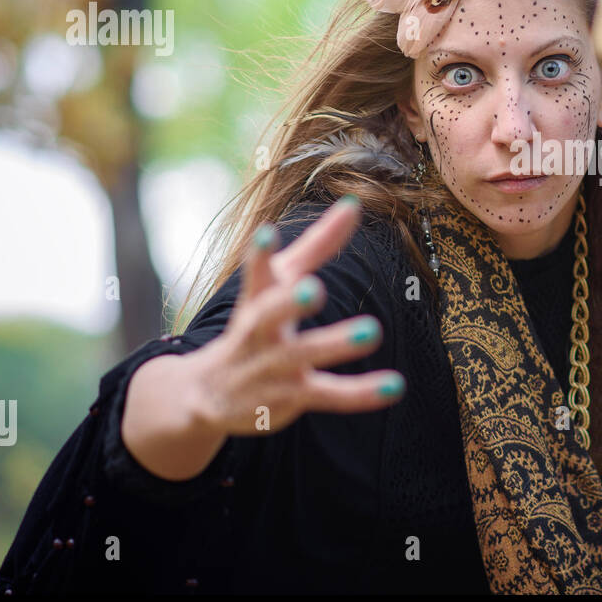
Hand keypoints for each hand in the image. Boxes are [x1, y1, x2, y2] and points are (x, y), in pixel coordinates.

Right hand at [184, 195, 403, 437]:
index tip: (267, 232)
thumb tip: (354, 203)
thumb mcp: (282, 280)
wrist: (206, 394)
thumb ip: (318, 243)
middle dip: (289, 302)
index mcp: (256, 298)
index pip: (254, 274)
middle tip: (314, 288)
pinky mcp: (291, 398)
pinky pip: (329, 395)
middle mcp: (257, 332)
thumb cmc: (256, 321)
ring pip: (302, 355)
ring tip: (373, 331)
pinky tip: (395, 386)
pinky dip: (361, 393)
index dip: (259, 254)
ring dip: (334, 344)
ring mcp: (272, 367)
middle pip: (269, 315)